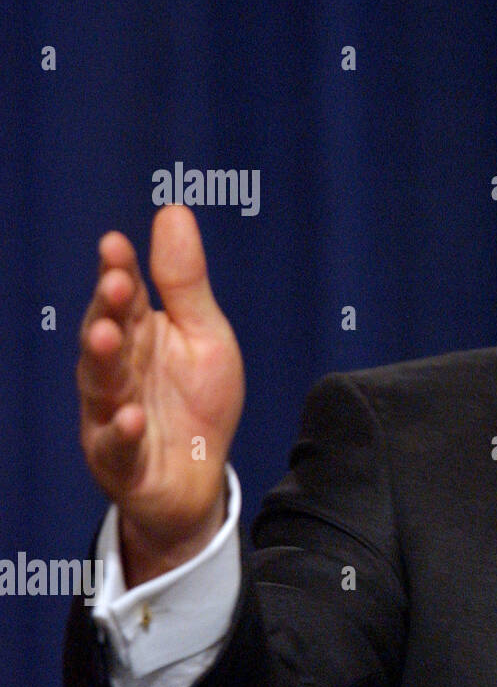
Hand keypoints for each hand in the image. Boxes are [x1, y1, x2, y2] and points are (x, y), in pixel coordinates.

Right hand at [77, 206, 244, 586]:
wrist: (198, 475)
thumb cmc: (198, 399)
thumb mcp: (205, 335)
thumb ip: (186, 282)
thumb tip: (173, 211)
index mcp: (139, 334)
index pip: (125, 296)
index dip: (119, 270)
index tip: (116, 244)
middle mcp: (117, 370)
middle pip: (106, 334)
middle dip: (106, 309)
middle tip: (114, 282)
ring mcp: (111, 414)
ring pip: (100, 386)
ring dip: (103, 361)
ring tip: (108, 334)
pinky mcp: (121, 461)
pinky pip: (118, 446)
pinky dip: (123, 432)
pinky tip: (133, 416)